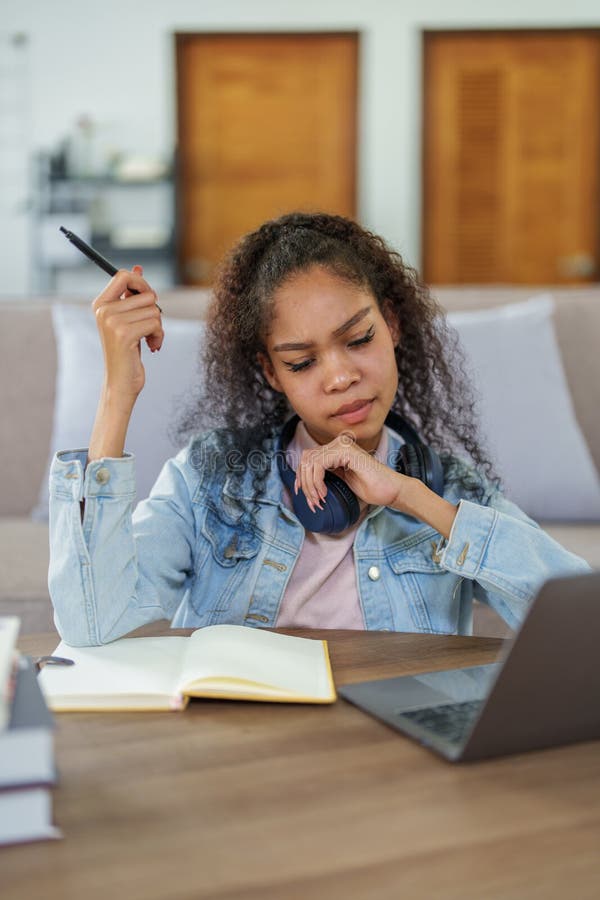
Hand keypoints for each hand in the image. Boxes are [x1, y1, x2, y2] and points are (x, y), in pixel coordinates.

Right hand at [92, 265, 163, 403]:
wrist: (121, 383)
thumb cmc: (127, 352)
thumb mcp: (128, 320)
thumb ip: (131, 294)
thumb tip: (138, 267)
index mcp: (101, 304)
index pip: (123, 276)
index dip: (142, 283)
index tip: (149, 298)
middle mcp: (104, 311)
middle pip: (146, 294)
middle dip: (155, 311)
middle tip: (149, 328)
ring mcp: (113, 322)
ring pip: (154, 310)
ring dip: (158, 327)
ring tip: (149, 340)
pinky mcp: (124, 334)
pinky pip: (155, 324)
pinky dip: (159, 336)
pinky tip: (152, 347)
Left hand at [294, 432, 458, 538]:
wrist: (391, 490)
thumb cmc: (371, 487)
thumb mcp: (342, 478)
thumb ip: (326, 473)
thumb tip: (303, 478)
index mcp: (337, 448)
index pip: (308, 457)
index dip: (300, 476)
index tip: (301, 493)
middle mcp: (339, 443)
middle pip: (305, 459)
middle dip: (304, 483)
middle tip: (312, 502)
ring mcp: (342, 445)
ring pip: (310, 462)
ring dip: (310, 486)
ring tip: (319, 501)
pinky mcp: (346, 452)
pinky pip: (319, 465)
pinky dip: (317, 482)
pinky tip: (325, 494)